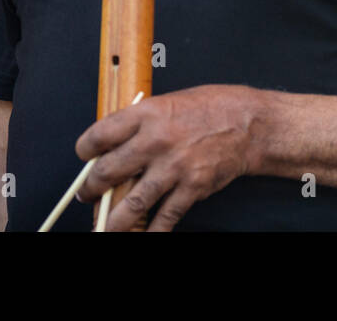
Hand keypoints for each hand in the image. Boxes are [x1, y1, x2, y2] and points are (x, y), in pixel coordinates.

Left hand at [75, 84, 261, 231]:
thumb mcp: (172, 101)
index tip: (85, 156)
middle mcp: (157, 141)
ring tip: (104, 226)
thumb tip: (117, 143)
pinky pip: (164, 217)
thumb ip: (144, 121)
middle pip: (108, 172)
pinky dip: (152, 231)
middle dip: (92, 189)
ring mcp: (174, 167)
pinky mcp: (192, 187)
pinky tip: (143, 235)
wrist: (252, 124)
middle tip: (88, 195)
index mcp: (149, 114)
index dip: (85, 150)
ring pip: (131, 203)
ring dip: (112, 220)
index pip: (101, 134)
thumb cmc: (214, 107)